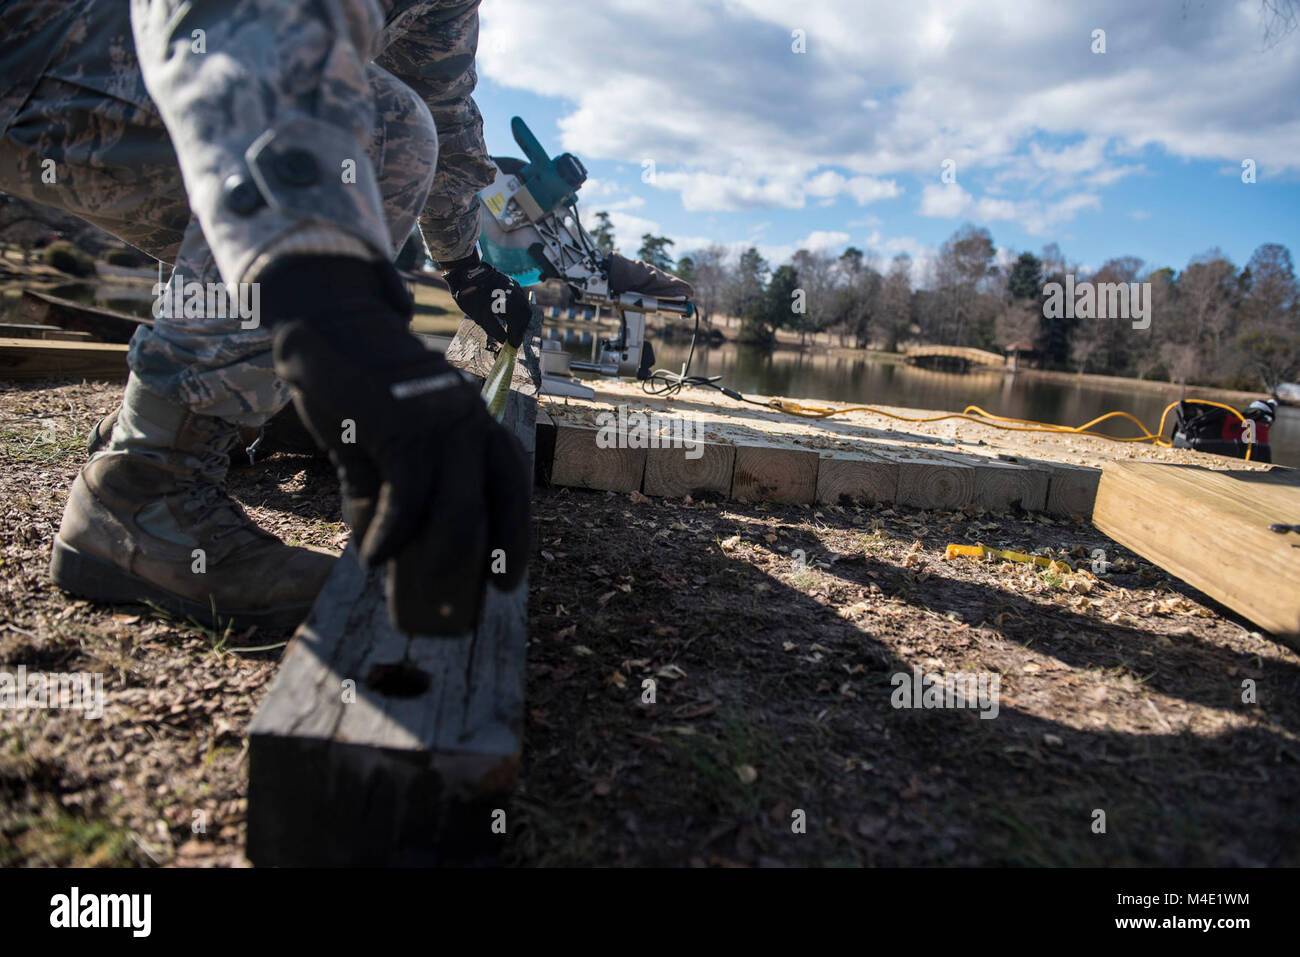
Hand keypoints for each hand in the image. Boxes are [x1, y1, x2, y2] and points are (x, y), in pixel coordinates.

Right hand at [259, 255, 529, 635]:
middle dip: (489, 556)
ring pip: (458, 507)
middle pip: (499, 500)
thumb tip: (380, 552)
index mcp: (476, 422)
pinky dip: (389, 535)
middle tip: (466, 601)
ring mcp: (440, 422)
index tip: (507, 580)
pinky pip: (406, 497)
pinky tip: (372, 558)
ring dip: (439, 557)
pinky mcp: (401, 425)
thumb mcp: (387, 445)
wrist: (325, 332)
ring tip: (410, 584)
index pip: (513, 483)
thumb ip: (390, 491)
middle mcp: (470, 420)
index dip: (516, 535)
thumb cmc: (360, 394)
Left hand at [441, 248, 532, 347]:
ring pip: (524, 308)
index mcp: (506, 304)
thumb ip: (494, 330)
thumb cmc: (470, 295)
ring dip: (520, 320)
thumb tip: (504, 340)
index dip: (515, 337)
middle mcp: (514, 295)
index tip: (512, 345)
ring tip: (512, 329)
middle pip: (524, 316)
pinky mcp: (513, 284)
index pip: (516, 325)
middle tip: (514, 339)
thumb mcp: (479, 316)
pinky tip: (510, 315)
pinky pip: (521, 300)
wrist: (466, 271)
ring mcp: (515, 288)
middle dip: (520, 329)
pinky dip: (518, 310)